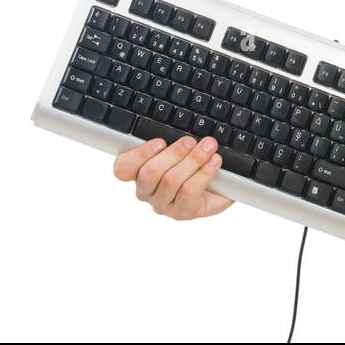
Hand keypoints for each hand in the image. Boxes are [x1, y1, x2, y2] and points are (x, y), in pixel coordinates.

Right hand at [112, 134, 233, 219]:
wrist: (222, 185)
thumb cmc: (195, 165)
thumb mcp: (181, 148)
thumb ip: (173, 140)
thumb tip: (181, 132)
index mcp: (138, 172)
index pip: (122, 168)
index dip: (139, 155)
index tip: (159, 142)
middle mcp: (146, 191)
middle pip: (149, 173)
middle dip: (174, 152)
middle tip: (190, 141)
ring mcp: (163, 204)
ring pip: (171, 181)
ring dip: (193, 159)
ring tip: (208, 147)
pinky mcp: (182, 213)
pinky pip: (189, 191)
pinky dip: (204, 172)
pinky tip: (214, 162)